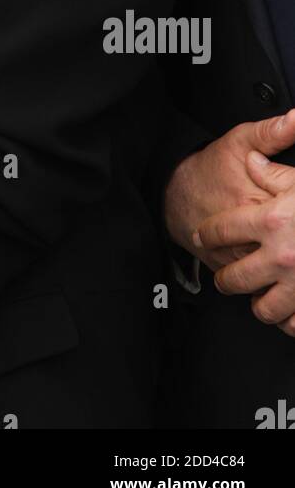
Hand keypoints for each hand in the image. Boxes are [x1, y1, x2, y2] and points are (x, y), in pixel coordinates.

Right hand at [164, 109, 294, 269]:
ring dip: (287, 260)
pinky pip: (255, 280)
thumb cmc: (209, 167)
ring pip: (274, 270)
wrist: (173, 194)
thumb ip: (272, 132)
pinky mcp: (229, 267)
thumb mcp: (240, 141)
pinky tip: (279, 266)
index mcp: (257, 202)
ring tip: (292, 248)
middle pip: (289, 247)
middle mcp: (249, 234)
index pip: (294, 213)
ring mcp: (238, 255)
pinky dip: (269, 276)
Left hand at [194, 151, 294, 335]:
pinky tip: (288, 311)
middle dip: (224, 278)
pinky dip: (288, 321)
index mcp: (273, 221)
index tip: (202, 237)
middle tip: (223, 277)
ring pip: (261, 309)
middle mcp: (282, 256)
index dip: (207, 234)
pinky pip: (293, 325)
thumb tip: (251, 161)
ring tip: (258, 295)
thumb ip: (273, 174)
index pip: (221, 230)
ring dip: (257, 303)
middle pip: (233, 278)